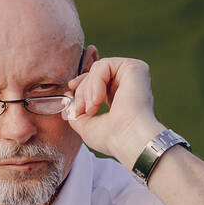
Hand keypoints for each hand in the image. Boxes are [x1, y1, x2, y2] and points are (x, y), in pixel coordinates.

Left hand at [64, 56, 163, 170]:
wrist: (128, 139)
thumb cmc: (111, 138)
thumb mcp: (86, 124)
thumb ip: (76, 111)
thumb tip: (68, 97)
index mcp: (120, 95)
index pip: (98, 79)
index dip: (82, 82)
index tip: (71, 88)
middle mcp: (129, 83)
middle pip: (95, 72)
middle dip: (82, 90)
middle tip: (82, 110)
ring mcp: (133, 74)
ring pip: (98, 68)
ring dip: (88, 89)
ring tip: (91, 108)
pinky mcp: (134, 68)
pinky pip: (105, 64)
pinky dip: (96, 81)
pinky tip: (98, 100)